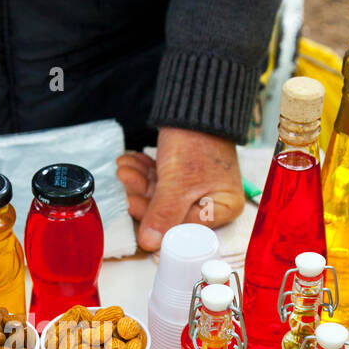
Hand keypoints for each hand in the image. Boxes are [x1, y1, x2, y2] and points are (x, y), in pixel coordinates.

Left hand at [116, 127, 244, 252]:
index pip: (185, 229)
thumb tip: (150, 244)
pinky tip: (130, 162)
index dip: (157, 222)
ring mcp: (196, 189)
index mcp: (223, 208)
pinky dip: (144, 173)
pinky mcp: (182, 177)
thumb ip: (164, 215)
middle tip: (125, 180)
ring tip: (125, 167)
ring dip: (139, 182)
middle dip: (143, 196)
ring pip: (159, 197)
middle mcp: (212, 202)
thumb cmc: (196, 141)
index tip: (134, 207)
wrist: (195, 104)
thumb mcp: (178, 183)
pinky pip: (159, 183)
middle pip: (169, 214)